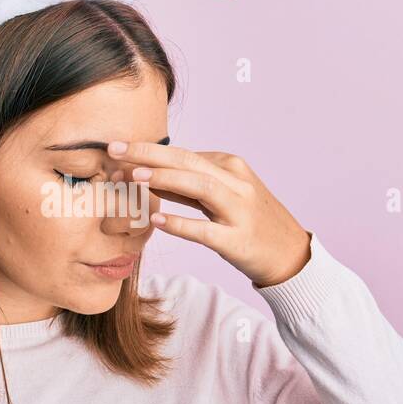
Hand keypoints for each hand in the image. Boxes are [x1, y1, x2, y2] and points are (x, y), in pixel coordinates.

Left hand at [107, 140, 311, 287]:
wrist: (289, 254)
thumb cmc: (249, 221)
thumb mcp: (221, 195)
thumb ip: (187, 185)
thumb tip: (147, 172)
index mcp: (230, 166)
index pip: (184, 153)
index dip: (148, 151)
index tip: (117, 150)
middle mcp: (236, 183)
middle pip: (188, 161)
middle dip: (148, 153)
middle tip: (113, 149)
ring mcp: (239, 211)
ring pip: (200, 187)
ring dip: (166, 179)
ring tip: (134, 176)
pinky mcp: (238, 240)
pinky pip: (206, 231)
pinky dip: (181, 224)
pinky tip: (157, 222)